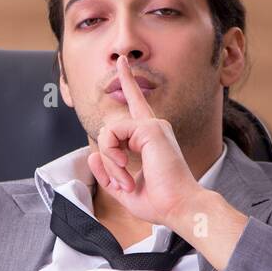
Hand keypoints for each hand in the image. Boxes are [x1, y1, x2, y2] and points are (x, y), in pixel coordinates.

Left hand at [88, 55, 204, 229]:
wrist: (179, 207)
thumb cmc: (158, 201)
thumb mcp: (123, 189)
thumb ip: (107, 172)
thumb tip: (93, 153)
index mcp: (149, 138)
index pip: (137, 104)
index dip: (128, 82)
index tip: (122, 63)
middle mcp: (153, 127)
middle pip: (111, 128)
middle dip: (108, 160)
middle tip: (123, 181)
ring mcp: (152, 125)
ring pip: (108, 132)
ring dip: (110, 161)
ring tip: (126, 178)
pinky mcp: (149, 128)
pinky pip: (112, 133)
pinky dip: (112, 155)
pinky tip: (127, 168)